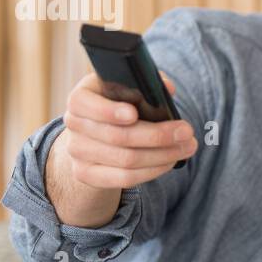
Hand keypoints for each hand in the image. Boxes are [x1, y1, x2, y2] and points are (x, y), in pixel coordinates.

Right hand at [59, 69, 196, 189]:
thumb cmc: (120, 103)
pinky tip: (170, 161)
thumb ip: (145, 82)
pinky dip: (153, 170)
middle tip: (187, 131)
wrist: (95, 134)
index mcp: (80, 98)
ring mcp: (77, 152)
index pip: (84, 104)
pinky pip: (124, 178)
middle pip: (117, 136)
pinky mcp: (86, 174)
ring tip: (187, 147)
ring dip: (163, 155)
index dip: (108, 111)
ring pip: (126, 160)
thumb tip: (167, 87)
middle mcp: (73, 125)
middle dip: (158, 135)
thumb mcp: (127, 88)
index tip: (134, 114)